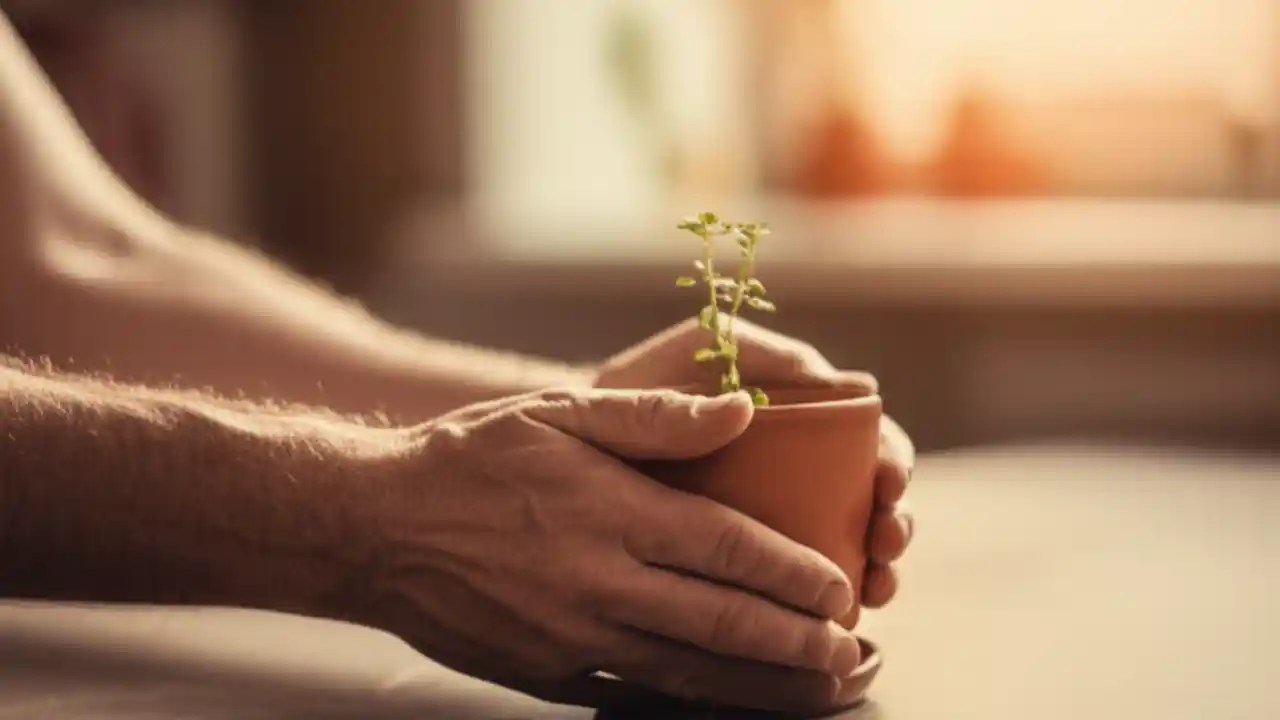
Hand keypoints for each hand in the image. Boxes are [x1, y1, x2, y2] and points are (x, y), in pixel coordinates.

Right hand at [341, 388, 866, 713]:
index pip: (727, 546)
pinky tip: (730, 701)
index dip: (793, 571)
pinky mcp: (547, 670)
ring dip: (763, 685)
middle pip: (722, 621)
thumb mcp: (558, 412)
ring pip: (690, 671)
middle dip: (797, 643)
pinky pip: (635, 691)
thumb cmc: (471, 459)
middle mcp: (599, 582)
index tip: (840, 585)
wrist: (374, 527)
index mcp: (611, 512)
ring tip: (821, 690)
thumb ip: (654, 417)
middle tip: (852, 652)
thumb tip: (743, 412)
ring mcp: (573, 636)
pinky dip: (693, 700)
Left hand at [596, 318, 914, 608]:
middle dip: (890, 518)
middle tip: (887, 540)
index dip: (889, 455)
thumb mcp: (688, 359)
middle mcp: (796, 458)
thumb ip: (750, 354)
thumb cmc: (631, 391)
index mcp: (792, 406)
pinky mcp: (749, 550)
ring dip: (873, 562)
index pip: (864, 430)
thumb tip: (820, 375)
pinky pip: (798, 574)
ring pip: (845, 538)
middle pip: (868, 492)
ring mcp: (776, 505)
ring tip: (875, 587)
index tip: (888, 480)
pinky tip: (840, 617)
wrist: (566, 446)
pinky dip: (825, 594)